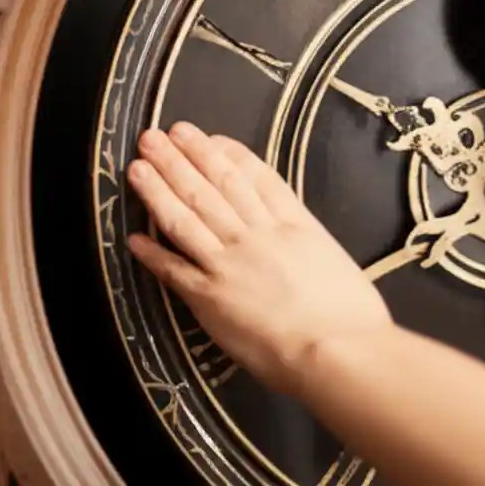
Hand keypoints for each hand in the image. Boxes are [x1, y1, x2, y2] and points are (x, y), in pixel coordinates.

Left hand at [126, 123, 392, 396]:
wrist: (336, 348)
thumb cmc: (351, 315)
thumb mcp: (335, 260)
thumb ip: (309, 245)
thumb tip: (298, 242)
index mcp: (294, 224)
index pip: (254, 177)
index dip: (226, 154)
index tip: (207, 137)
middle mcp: (257, 234)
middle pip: (214, 187)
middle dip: (182, 158)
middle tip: (156, 136)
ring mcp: (230, 263)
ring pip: (187, 217)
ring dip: (159, 191)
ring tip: (138, 167)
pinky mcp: (210, 297)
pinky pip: (174, 269)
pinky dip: (152, 253)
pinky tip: (133, 238)